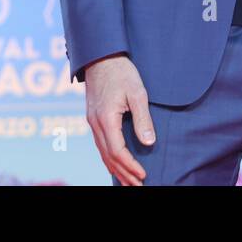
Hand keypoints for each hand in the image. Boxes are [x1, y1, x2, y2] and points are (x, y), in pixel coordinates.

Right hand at [84, 54, 153, 185]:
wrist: (101, 56)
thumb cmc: (121, 72)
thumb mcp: (137, 93)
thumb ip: (142, 118)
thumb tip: (149, 142)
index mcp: (105, 118)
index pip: (117, 151)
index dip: (130, 166)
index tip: (143, 175)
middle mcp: (95, 123)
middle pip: (109, 157)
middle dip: (124, 174)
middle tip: (138, 186)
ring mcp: (92, 121)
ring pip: (102, 153)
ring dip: (116, 169)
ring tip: (129, 182)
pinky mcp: (93, 118)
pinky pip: (100, 145)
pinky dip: (109, 158)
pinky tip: (116, 164)